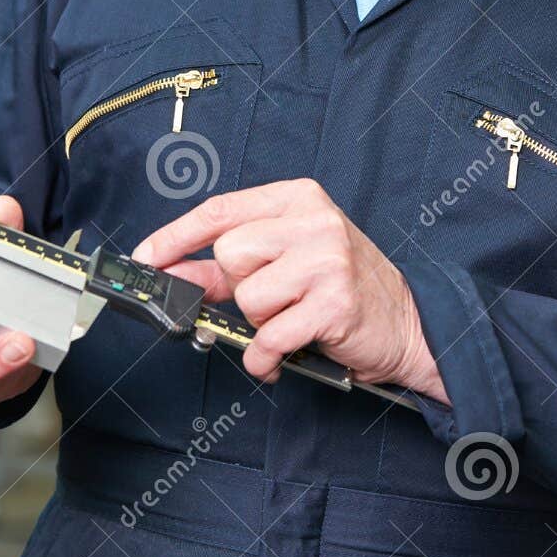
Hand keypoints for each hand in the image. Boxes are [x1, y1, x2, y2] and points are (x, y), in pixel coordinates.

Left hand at [132, 179, 447, 399]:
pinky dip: (266, 357)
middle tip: (274, 299)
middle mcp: (314, 221)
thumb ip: (231, 265)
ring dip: (260, 322)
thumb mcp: (290, 261)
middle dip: (239, 287)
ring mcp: (327, 259)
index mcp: (299, 199)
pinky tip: (282, 355)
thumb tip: (175, 270)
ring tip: (292, 319)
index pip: (222, 210)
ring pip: (248, 296)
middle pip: (230, 253)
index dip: (177, 235)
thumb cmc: (344, 289)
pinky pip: (269, 336)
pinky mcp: (334, 302)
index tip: (147, 255)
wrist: (410, 324)